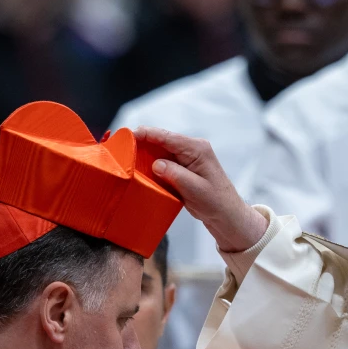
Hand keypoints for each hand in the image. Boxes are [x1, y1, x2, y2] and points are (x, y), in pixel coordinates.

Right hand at [135, 127, 269, 252]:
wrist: (227, 215)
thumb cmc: (217, 202)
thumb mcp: (195, 189)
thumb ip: (175, 174)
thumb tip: (156, 164)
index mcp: (197, 149)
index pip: (167, 136)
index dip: (146, 133)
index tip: (128, 134)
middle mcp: (192, 150)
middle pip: (161, 141)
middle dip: (141, 142)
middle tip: (121, 147)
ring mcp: (186, 159)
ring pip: (160, 151)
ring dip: (144, 154)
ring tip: (125, 157)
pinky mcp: (182, 169)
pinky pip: (163, 162)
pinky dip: (151, 165)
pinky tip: (139, 169)